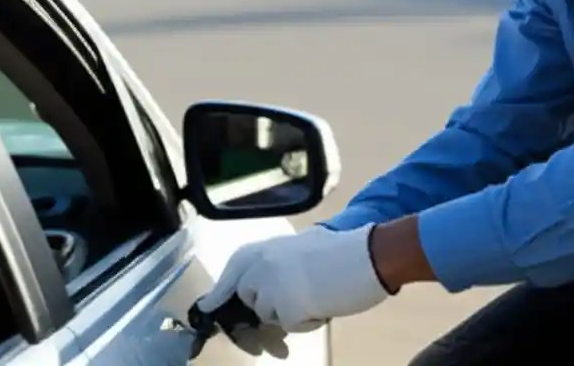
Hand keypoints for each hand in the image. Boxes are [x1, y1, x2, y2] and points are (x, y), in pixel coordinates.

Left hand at [197, 225, 389, 332]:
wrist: (367, 256)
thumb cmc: (343, 250)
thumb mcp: (302, 248)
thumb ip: (278, 264)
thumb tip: (261, 287)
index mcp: (265, 248)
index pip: (233, 272)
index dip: (220, 292)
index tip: (207, 308)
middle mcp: (260, 266)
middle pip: (249, 299)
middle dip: (267, 306)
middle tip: (295, 304)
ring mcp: (270, 288)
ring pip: (269, 315)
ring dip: (290, 314)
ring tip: (317, 296)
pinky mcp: (284, 309)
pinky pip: (290, 326)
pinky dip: (306, 322)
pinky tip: (323, 305)